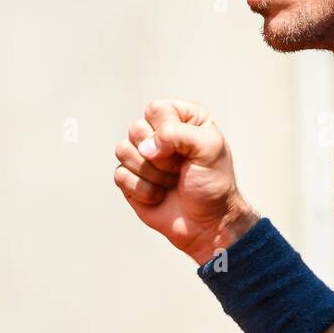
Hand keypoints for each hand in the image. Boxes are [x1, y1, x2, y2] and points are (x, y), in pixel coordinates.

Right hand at [114, 98, 258, 264]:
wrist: (207, 222)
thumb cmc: (212, 184)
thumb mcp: (209, 149)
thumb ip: (178, 133)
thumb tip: (145, 147)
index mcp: (182, 117)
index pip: (157, 110)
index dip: (166, 132)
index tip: (187, 151)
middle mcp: (160, 133)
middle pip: (136, 129)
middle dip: (160, 157)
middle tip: (180, 169)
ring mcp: (142, 155)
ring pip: (123, 150)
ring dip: (151, 173)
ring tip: (171, 181)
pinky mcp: (130, 177)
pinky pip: (120, 175)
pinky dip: (142, 190)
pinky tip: (159, 195)